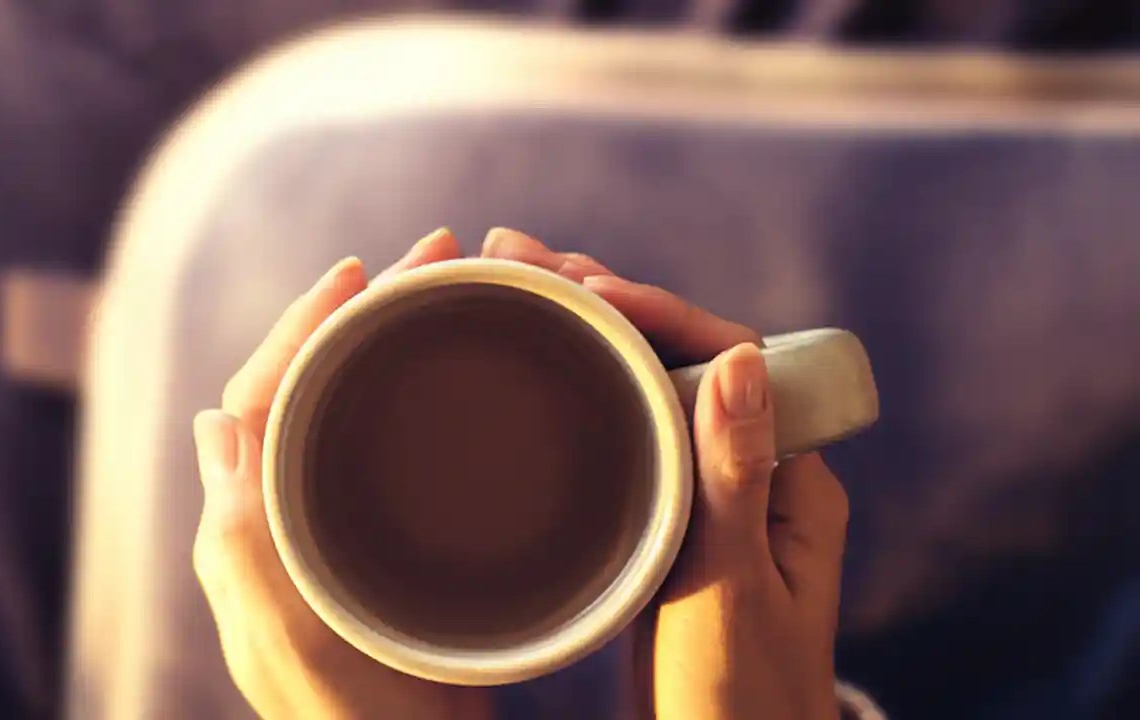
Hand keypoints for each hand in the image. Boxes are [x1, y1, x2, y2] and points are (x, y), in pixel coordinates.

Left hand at [191, 229, 492, 719]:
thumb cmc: (351, 714)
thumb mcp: (284, 634)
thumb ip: (239, 534)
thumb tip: (209, 419)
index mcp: (252, 521)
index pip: (267, 391)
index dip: (307, 321)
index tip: (364, 269)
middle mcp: (287, 508)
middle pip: (314, 381)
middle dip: (365, 310)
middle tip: (439, 254)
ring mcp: (335, 518)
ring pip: (354, 401)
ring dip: (396, 337)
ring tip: (457, 287)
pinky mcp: (382, 532)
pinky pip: (389, 437)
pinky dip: (420, 386)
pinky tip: (462, 365)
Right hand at [482, 228, 848, 719]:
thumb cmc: (741, 697)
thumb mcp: (733, 588)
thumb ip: (734, 478)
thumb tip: (740, 355)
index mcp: (789, 480)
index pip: (729, 359)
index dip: (658, 310)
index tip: (587, 286)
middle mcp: (752, 473)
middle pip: (680, 361)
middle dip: (604, 303)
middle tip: (516, 255)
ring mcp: (706, 495)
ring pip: (646, 390)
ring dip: (583, 336)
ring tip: (507, 288)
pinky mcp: (665, 523)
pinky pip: (626, 436)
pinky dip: (578, 393)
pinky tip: (529, 371)